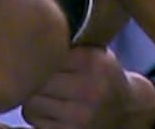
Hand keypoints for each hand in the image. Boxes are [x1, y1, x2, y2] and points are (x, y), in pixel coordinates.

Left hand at [20, 48, 154, 128]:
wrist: (127, 109)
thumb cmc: (103, 75)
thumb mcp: (96, 52)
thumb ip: (68, 44)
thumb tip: (27, 34)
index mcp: (93, 62)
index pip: (47, 54)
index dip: (36, 53)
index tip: (34, 50)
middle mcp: (88, 90)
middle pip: (36, 79)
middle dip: (31, 75)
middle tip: (35, 71)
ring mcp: (79, 117)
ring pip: (30, 103)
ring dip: (31, 96)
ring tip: (45, 91)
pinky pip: (34, 120)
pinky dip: (36, 113)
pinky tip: (50, 107)